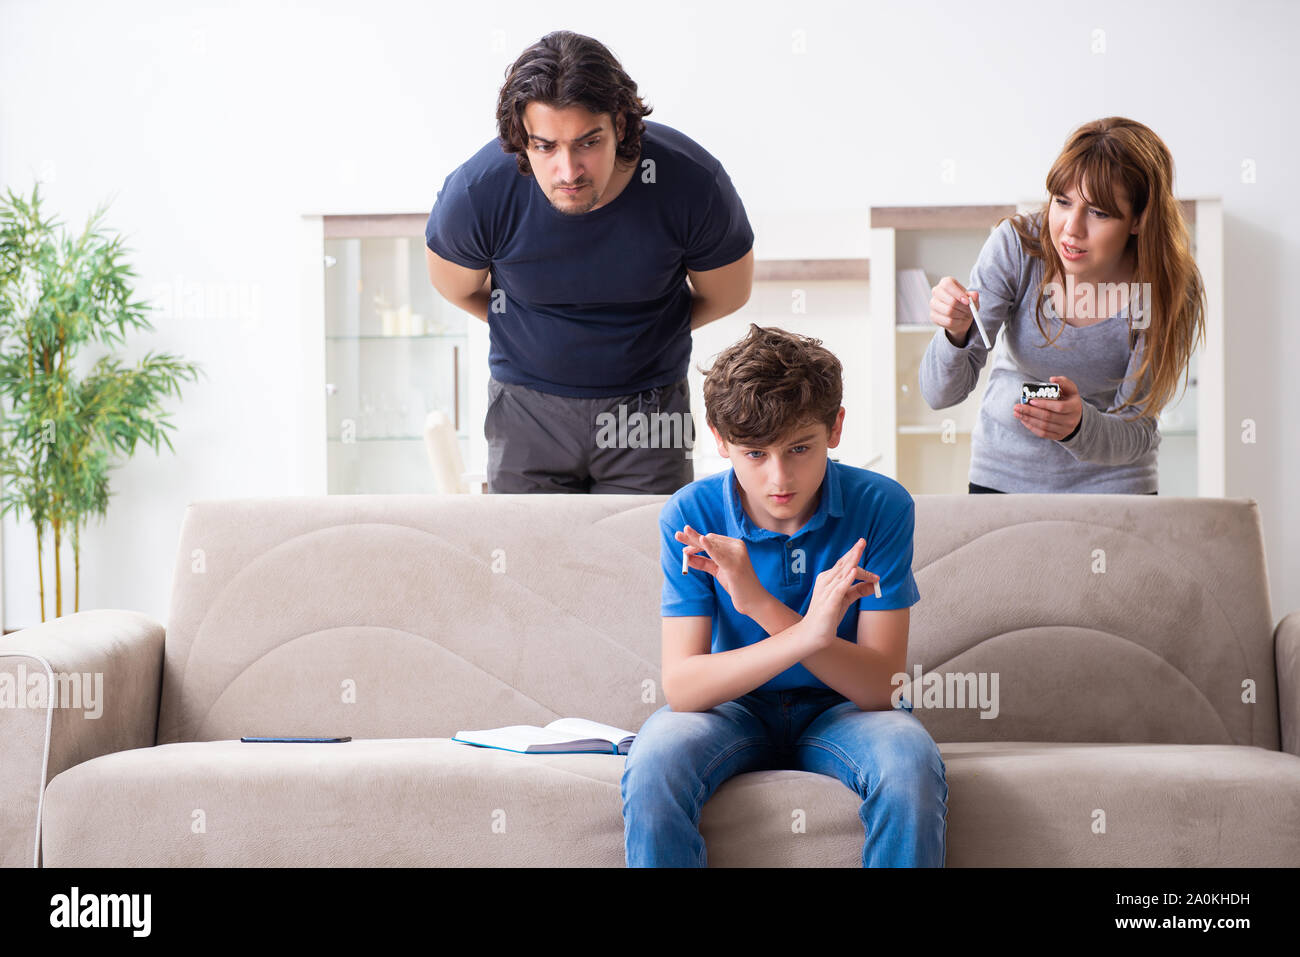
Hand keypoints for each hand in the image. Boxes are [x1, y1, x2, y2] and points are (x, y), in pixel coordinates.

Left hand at [677, 525, 768, 616]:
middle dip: (692, 538)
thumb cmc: (736, 585)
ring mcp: (737, 554)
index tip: (685, 550)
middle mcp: (736, 547)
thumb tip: (686, 556)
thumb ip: (704, 563)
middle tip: (677, 535)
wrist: (753, 601)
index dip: (696, 543)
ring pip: (711, 545)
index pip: (712, 540)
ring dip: (694, 541)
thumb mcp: (717, 571)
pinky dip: (709, 547)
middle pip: (710, 539)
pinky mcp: (735, 565)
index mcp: (734, 546)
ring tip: (680, 535)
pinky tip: (701, 540)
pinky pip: (718, 554)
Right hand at [801, 538, 879, 652]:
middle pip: (842, 564)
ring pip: (841, 573)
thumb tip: (874, 584)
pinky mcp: (829, 603)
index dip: (855, 557)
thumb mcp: (846, 600)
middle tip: (862, 541)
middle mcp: (825, 582)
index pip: (844, 565)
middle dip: (853, 552)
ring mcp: (826, 591)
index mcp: (828, 579)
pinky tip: (854, 572)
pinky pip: (839, 589)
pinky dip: (847, 579)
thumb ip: (858, 591)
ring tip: (859, 550)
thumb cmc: (827, 616)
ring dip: (852, 562)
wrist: (813, 633)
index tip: (867, 556)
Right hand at [930, 277, 977, 346]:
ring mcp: (933, 304)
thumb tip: (974, 295)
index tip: (967, 301)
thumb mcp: (972, 298)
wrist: (959, 316)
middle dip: (962, 307)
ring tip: (964, 314)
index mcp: (945, 283)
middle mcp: (936, 291)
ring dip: (960, 314)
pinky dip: (957, 322)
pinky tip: (959, 319)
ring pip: (949, 311)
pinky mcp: (933, 316)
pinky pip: (947, 321)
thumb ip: (973, 296)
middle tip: (969, 309)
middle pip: (950, 300)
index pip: (948, 285)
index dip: (958, 293)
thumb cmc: (964, 304)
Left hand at [1014, 375, 1083, 439]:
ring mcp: (1065, 430)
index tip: (1031, 401)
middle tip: (1017, 406)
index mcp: (1074, 407)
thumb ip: (1063, 382)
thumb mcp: (1070, 389)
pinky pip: (1042, 433)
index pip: (1059, 407)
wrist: (1075, 416)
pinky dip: (1031, 427)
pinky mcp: (1058, 436)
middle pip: (1048, 417)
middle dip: (1030, 411)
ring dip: (1028, 419)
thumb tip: (1052, 379)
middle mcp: (1071, 420)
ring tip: (1017, 412)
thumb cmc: (1069, 399)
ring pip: (1044, 426)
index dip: (1045, 404)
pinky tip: (1023, 419)